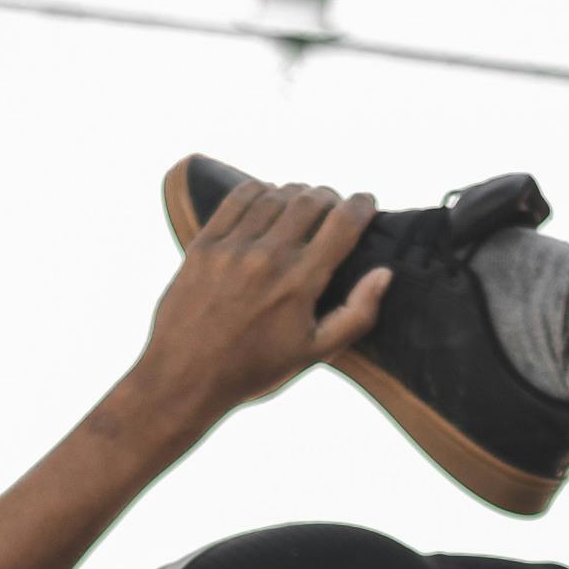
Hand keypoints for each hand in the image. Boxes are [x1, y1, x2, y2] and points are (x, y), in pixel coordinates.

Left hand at [139, 181, 391, 421]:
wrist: (185, 377)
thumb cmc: (254, 369)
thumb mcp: (314, 353)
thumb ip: (356, 314)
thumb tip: (384, 274)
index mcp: (300, 283)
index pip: (342, 223)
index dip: (362, 205)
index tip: (367, 203)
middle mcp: (268, 257)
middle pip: (310, 200)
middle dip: (330, 197)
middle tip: (334, 206)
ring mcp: (232, 247)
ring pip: (275, 195)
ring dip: (296, 193)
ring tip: (303, 203)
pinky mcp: (204, 244)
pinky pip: (237, 199)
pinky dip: (258, 191)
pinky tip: (267, 199)